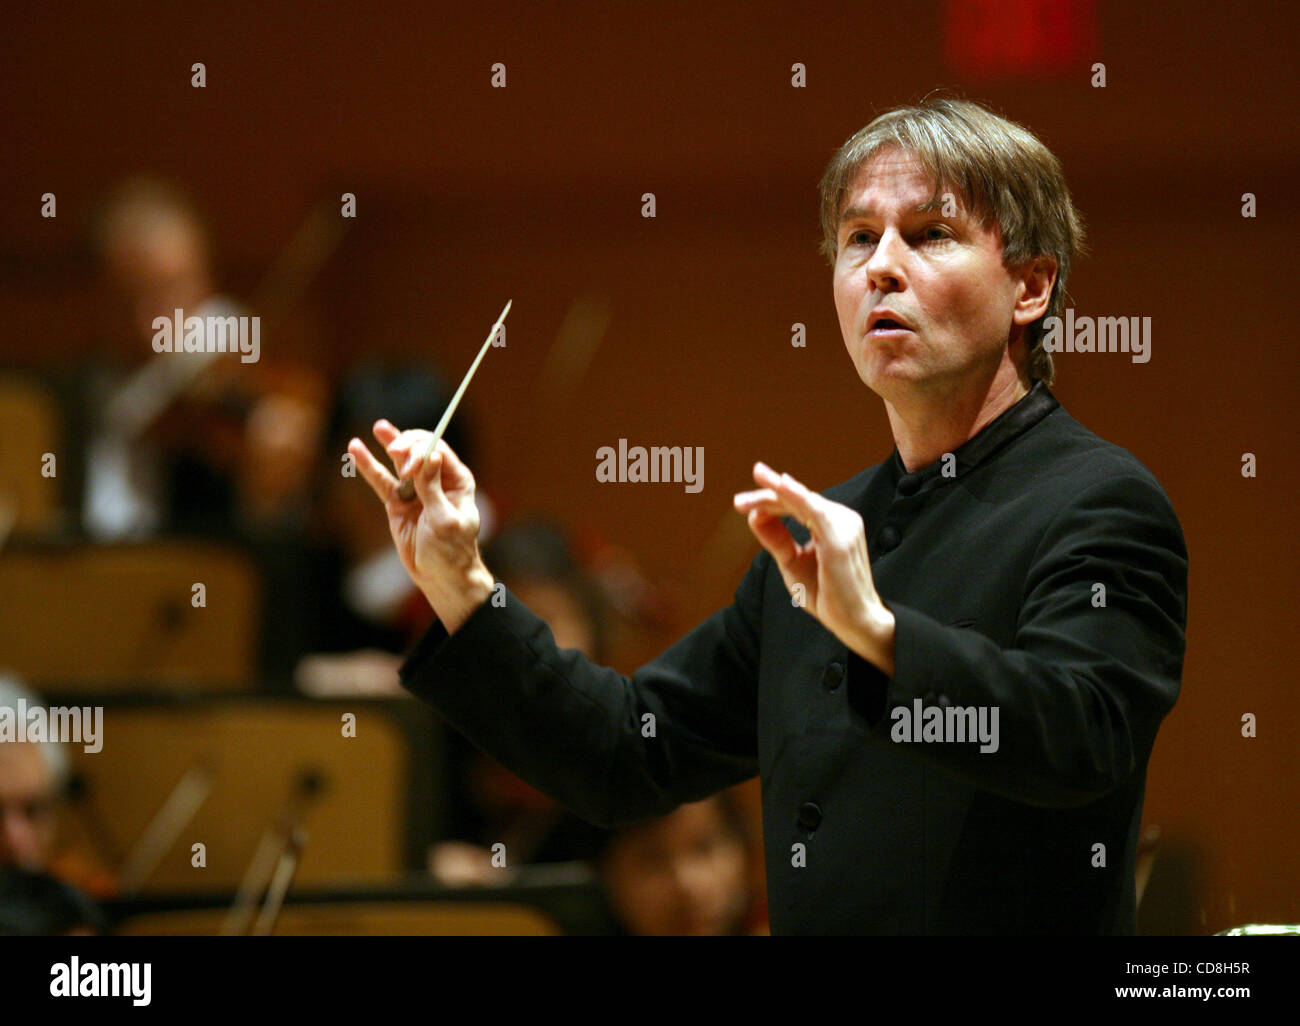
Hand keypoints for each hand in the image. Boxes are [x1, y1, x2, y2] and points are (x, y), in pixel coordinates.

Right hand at [348, 419, 493, 633]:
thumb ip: (433, 489)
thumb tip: (430, 455)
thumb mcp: (445, 520)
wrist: (441, 577)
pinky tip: (356, 449)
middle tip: (396, 453)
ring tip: (379, 427)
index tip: (409, 464)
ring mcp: (415, 490)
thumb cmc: (452, 550)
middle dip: (406, 446)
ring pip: (399, 461)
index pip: (437, 451)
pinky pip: (381, 480)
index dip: (422, 449)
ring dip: (389, 443)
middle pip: (419, 450)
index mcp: (456, 480)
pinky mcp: (397, 502)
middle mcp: (436, 480)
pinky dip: (368, 465)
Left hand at [734, 461, 894, 674]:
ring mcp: (843, 526)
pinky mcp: (839, 538)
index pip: (797, 504)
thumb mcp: (792, 562)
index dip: (769, 500)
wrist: (853, 622)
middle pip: (797, 499)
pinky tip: (780, 485)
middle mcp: (841, 519)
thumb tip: (754, 514)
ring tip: (747, 497)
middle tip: (737, 501)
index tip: (741, 503)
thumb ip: (776, 538)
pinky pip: (815, 510)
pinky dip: (796, 496)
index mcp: (832, 523)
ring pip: (802, 501)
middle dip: (766, 495)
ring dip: (774, 493)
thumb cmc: (827, 594)